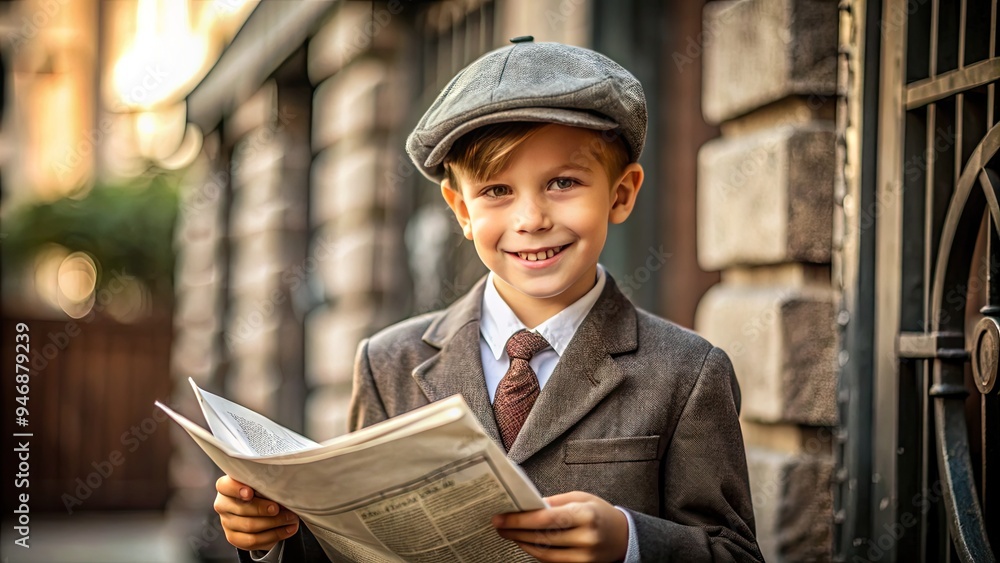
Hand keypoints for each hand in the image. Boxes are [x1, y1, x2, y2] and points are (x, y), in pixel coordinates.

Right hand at [214, 476, 299, 551]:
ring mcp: (226, 522)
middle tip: (278, 508)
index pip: (225, 486)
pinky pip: (253, 540)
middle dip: (263, 509)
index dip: (237, 489)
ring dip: (274, 522)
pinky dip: (274, 535)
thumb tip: (281, 490)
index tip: (250, 493)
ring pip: (249, 526)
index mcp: (226, 487)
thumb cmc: (260, 490)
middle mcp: (223, 504)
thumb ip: (265, 485)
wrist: (257, 509)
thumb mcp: (261, 484)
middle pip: (242, 508)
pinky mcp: (233, 537)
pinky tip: (288, 529)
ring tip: (291, 518)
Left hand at [492, 491, 628, 561]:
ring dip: (522, 544)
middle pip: (542, 537)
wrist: (623, 536)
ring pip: (544, 553)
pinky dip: (536, 553)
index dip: (520, 520)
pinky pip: (552, 562)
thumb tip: (527, 504)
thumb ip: (554, 502)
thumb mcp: (580, 498)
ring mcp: (584, 556)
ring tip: (509, 534)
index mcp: (585, 514)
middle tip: (498, 526)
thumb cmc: (599, 512)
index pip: (546, 518)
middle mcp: (585, 537)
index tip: (501, 517)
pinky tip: (525, 543)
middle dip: (516, 532)